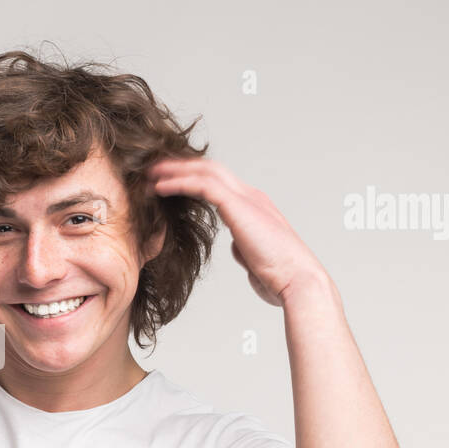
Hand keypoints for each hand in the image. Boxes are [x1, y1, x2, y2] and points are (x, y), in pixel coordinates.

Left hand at [144, 158, 326, 306]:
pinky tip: (160, 187)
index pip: (219, 182)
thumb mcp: (255, 259)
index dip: (193, 178)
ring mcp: (247, 198)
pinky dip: (180, 183)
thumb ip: (243, 247)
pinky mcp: (239, 206)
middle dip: (181, 166)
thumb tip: (236, 246)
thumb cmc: (280, 277)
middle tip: (153, 169)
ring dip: (175, 169)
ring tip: (150, 172)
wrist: (297, 281)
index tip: (168, 182)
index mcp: (254, 207)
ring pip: (206, 170)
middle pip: (211, 168)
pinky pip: (204, 186)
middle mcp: (251, 197)